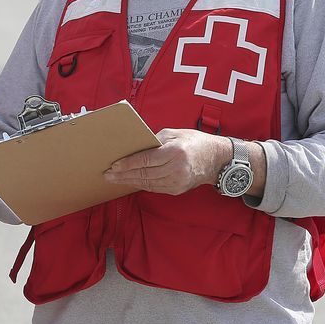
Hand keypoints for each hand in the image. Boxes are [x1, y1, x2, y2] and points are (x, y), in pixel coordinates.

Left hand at [104, 128, 230, 195]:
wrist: (217, 160)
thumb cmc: (195, 142)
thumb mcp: (175, 133)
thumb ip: (155, 139)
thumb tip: (135, 146)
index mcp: (175, 152)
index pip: (146, 160)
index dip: (128, 164)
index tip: (114, 165)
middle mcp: (176, 169)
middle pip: (144, 174)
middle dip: (123, 175)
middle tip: (107, 175)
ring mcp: (177, 182)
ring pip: (147, 183)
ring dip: (129, 182)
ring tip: (115, 179)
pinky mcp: (177, 190)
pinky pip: (154, 188)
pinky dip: (141, 185)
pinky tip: (130, 182)